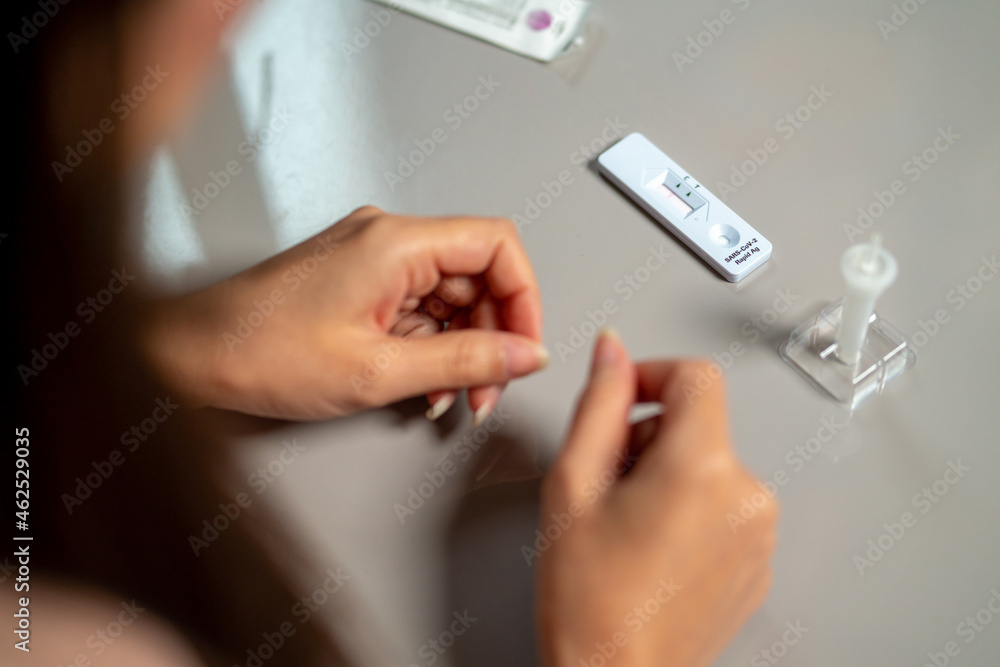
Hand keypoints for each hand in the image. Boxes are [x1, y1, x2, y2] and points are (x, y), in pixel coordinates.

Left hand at [143, 207, 547, 419]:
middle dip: (492, 336)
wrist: (191, 355)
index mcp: (396, 243)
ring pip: (451, 297)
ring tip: (455, 397)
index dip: (523, 298)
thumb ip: (465, 361)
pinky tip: (425, 386)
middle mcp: (388, 240)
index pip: (495, 245)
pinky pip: (419, 309)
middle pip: (477, 275)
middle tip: (489, 388)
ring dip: (463, 350)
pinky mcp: (361, 282)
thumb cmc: (261, 352)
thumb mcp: (379, 370)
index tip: (524, 347)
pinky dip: (431, 348)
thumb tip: (524, 354)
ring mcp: (373, 260)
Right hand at [536, 331, 777, 666]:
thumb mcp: (572, 484)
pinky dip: (690, 510)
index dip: (649, 377)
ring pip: (710, 464)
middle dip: (648, 437)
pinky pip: (725, 506)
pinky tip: (651, 548)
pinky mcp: (757, 562)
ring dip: (668, 475)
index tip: (622, 401)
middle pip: (699, 423)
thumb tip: (612, 354)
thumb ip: (598, 404)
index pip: (695, 375)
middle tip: (606, 484)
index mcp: (701, 468)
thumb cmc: (590, 602)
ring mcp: (758, 533)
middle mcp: (745, 496)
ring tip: (627, 524)